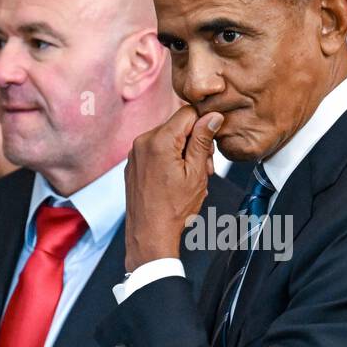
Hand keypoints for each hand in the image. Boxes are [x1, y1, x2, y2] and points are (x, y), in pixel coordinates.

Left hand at [124, 104, 218, 271]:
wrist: (149, 234)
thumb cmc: (173, 209)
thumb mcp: (196, 173)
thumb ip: (203, 140)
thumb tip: (213, 117)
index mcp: (159, 141)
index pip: (188, 112)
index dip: (204, 126)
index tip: (209, 144)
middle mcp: (143, 142)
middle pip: (178, 126)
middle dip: (194, 142)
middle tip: (203, 168)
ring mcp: (135, 153)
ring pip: (168, 139)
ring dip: (183, 153)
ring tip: (190, 178)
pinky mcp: (133, 164)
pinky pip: (156, 151)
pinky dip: (169, 160)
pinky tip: (175, 181)